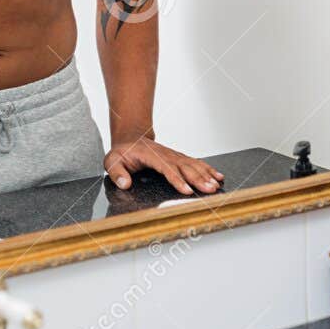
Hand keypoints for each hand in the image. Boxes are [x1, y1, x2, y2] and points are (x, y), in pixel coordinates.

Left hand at [104, 138, 223, 195]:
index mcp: (150, 156)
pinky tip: (218, 176)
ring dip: (206, 174)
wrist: (130, 139)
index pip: (166, 168)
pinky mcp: (178, 158)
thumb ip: (117, 173)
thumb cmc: (121, 153)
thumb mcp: (112, 161)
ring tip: (217, 184)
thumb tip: (125, 184)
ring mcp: (173, 155)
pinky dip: (207, 169)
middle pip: (184, 167)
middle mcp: (165, 154)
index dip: (177, 179)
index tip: (187, 190)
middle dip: (198, 179)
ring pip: (192, 164)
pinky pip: (195, 163)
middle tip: (210, 189)